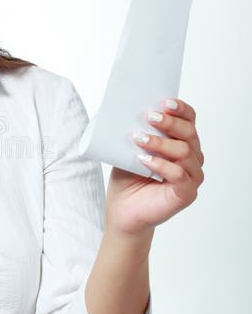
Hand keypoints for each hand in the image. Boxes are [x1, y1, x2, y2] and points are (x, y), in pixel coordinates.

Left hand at [105, 97, 204, 236]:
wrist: (122, 211)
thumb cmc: (128, 180)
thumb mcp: (131, 150)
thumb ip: (138, 132)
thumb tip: (131, 109)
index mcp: (182, 144)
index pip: (189, 121)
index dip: (181, 109)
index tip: (164, 102)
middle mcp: (192, 159)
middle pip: (189, 133)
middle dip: (169, 122)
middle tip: (149, 117)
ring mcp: (192, 177)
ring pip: (185, 152)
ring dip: (160, 143)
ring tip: (138, 140)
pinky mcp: (186, 194)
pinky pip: (180, 175)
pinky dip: (161, 165)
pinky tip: (144, 161)